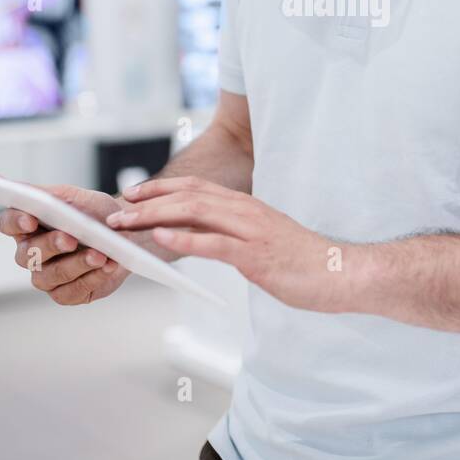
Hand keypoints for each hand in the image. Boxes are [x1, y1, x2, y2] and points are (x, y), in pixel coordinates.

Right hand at [0, 185, 130, 305]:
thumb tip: (2, 181)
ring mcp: (47, 276)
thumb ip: (41, 192)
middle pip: (28, 254)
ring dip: (77, 264)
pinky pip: (72, 291)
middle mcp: (31, 254)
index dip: (16, 222)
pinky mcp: (67, 294)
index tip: (31, 218)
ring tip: (100, 254)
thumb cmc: (94, 213)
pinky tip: (107, 266)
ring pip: (51, 275)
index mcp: (27, 227)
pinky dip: (92, 278)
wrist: (127, 233)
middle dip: (51, 245)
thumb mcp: (71, 196)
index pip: (8, 224)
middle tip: (71, 238)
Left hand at [106, 176, 353, 312]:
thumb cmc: (304, 262)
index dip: (161, 188)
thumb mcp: (262, 241)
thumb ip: (234, 235)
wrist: (342, 273)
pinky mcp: (257, 255)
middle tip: (117, 210)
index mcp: (245, 206)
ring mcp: (251, 231)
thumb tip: (204, 237)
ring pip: (195, 213)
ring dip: (155, 216)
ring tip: (127, 222)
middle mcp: (245, 211)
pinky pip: (215, 244)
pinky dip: (185, 239)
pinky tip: (162, 239)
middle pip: (188, 195)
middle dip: (147, 201)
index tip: (133, 193)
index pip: (196, 187)